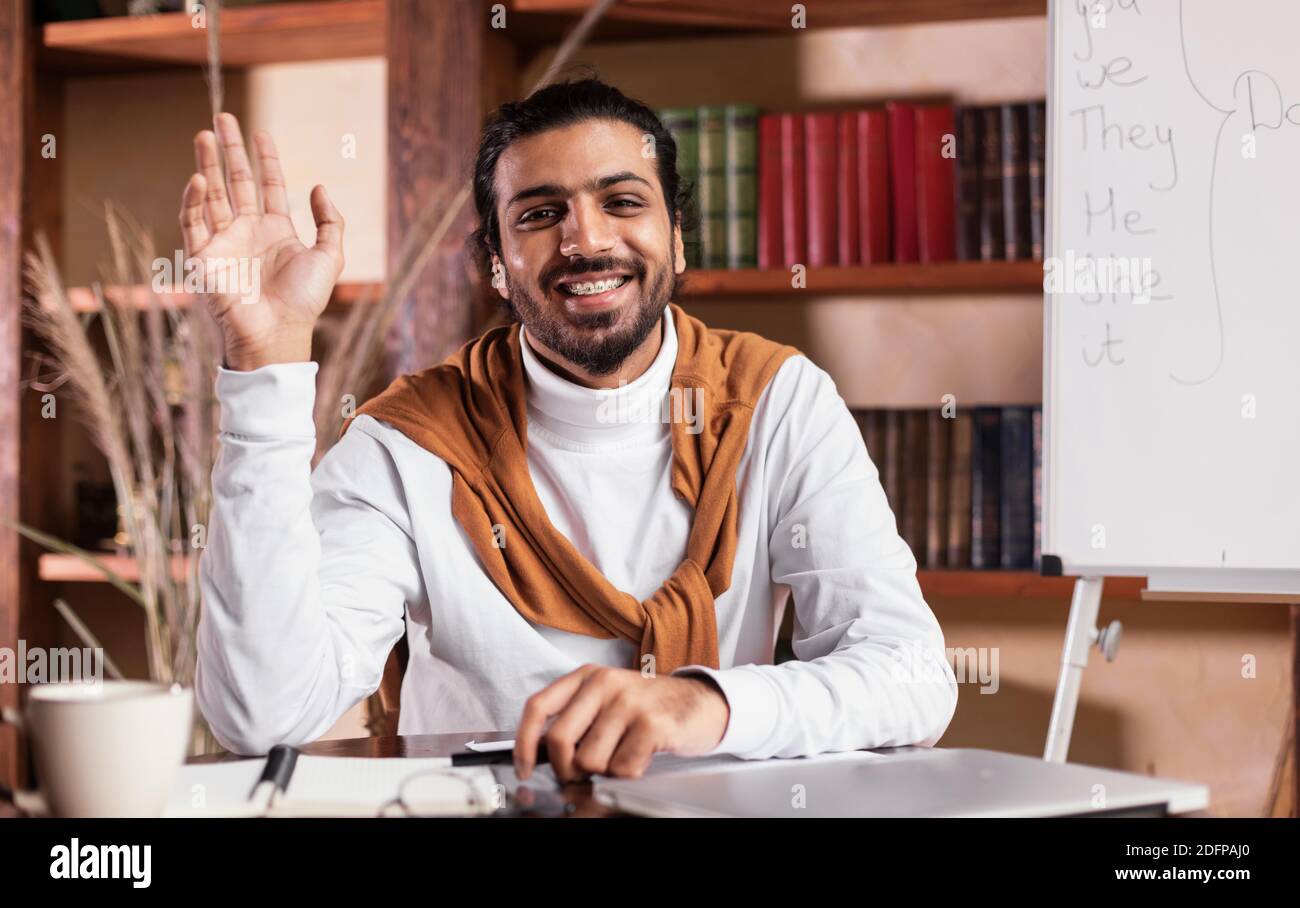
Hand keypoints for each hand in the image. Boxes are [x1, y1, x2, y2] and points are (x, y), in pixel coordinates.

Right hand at [180, 112, 344, 370]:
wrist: (277, 332)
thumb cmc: (304, 301)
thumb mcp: (329, 257)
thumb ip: (329, 222)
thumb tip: (320, 187)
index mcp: (276, 230)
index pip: (268, 185)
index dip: (265, 159)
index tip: (260, 132)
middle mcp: (248, 232)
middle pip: (236, 182)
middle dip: (228, 151)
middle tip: (221, 118)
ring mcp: (224, 242)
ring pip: (212, 195)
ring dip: (207, 164)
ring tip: (204, 134)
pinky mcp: (203, 257)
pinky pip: (194, 222)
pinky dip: (194, 200)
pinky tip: (199, 177)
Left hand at [513, 665, 730, 782]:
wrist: (701, 702)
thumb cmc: (649, 707)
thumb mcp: (607, 700)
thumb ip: (576, 719)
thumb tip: (538, 757)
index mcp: (587, 676)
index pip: (538, 707)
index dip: (524, 743)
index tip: (525, 768)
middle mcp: (605, 683)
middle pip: (558, 740)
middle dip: (565, 769)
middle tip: (581, 775)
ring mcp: (629, 702)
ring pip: (589, 760)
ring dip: (603, 771)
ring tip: (622, 755)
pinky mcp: (652, 723)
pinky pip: (621, 769)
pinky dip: (628, 774)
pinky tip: (641, 757)